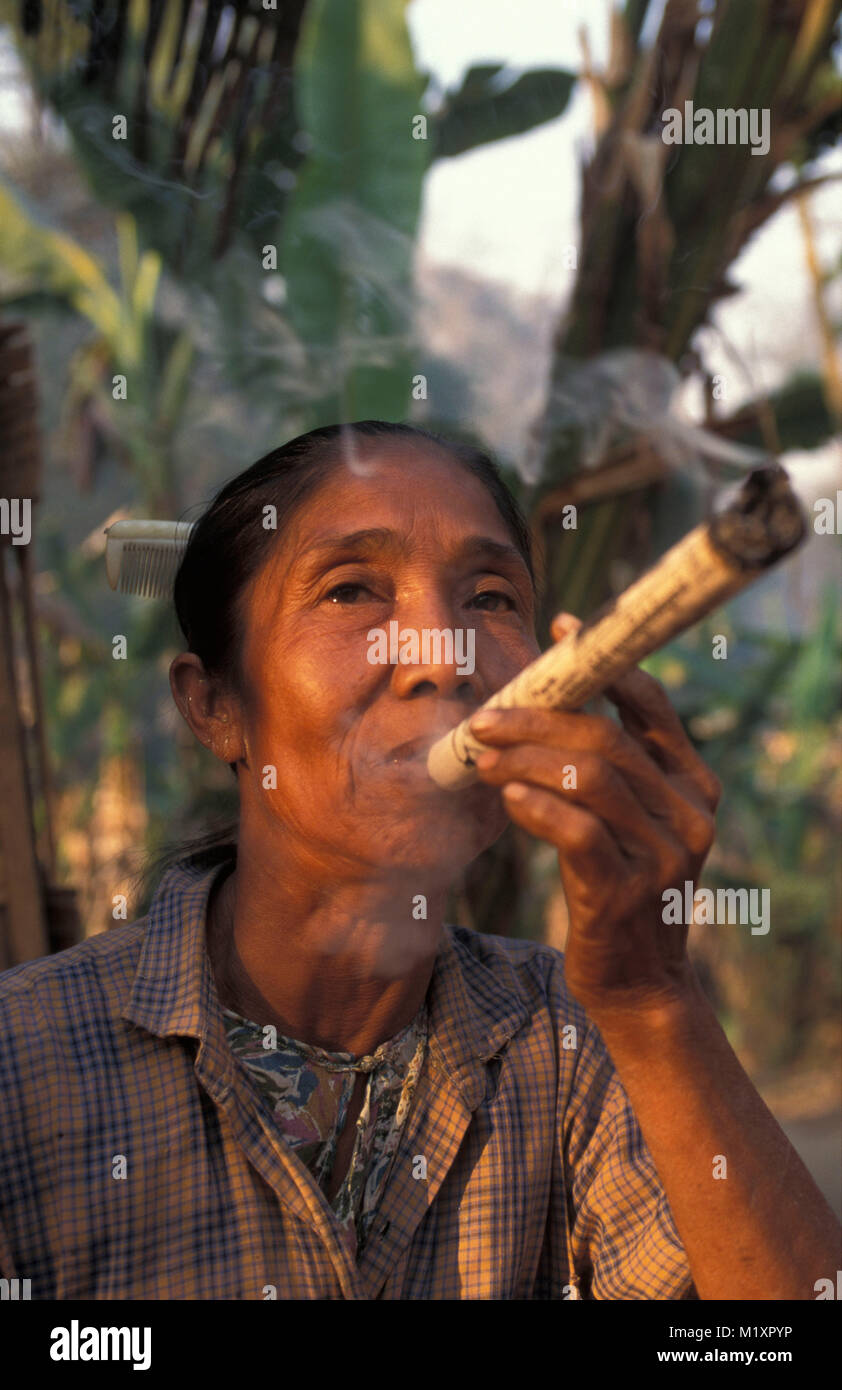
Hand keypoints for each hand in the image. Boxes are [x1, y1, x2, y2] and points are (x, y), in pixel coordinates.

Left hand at [470, 612, 720, 1022]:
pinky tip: (505, 797)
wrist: (639, 984)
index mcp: (694, 787)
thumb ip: (608, 774)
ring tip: (481, 757)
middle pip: (606, 740)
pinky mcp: (625, 893)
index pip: (652, 708)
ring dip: (525, 759)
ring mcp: (662, 855)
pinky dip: (536, 806)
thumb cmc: (619, 889)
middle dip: (538, 719)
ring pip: (588, 779)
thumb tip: (544, 708)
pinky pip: (576, 831)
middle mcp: (688, 815)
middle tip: (484, 718)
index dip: (605, 666)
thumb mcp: (629, 826)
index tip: (561, 632)